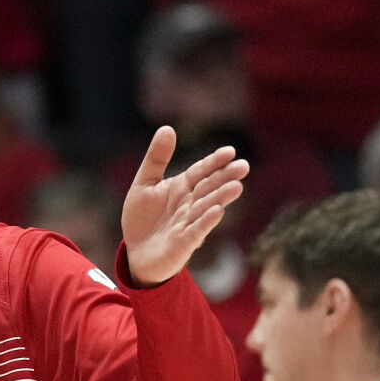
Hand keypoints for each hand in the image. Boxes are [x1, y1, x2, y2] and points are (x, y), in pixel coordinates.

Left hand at [121, 126, 249, 285]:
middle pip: (209, 188)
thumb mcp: (144, 184)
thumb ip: (156, 158)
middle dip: (225, 178)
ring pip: (206, 208)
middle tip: (243, 166)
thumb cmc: (144, 218)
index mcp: (182, 187)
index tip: (230, 151)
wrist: (136, 252)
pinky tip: (217, 211)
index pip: (201, 171)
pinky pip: (196, 231)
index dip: (214, 162)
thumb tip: (167, 128)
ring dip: (220, 198)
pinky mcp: (183, 243)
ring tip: (236, 187)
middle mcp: (190, 204)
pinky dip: (206, 222)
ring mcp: (188, 223)